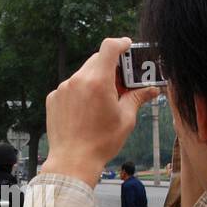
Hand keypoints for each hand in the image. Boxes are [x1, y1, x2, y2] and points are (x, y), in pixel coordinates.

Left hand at [41, 37, 162, 186]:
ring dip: (95, 81)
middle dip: (111, 67)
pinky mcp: (53, 99)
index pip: (109, 47)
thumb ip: (137, 98)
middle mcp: (78, 80)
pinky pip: (70, 88)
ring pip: (83, 75)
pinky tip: (86, 111)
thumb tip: (152, 89)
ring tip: (103, 101)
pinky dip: (80, 93)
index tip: (128, 46)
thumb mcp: (126, 119)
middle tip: (122, 82)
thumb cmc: (101, 142)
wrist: (72, 162)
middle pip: (97, 60)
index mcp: (98, 81)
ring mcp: (63, 89)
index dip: (121, 44)